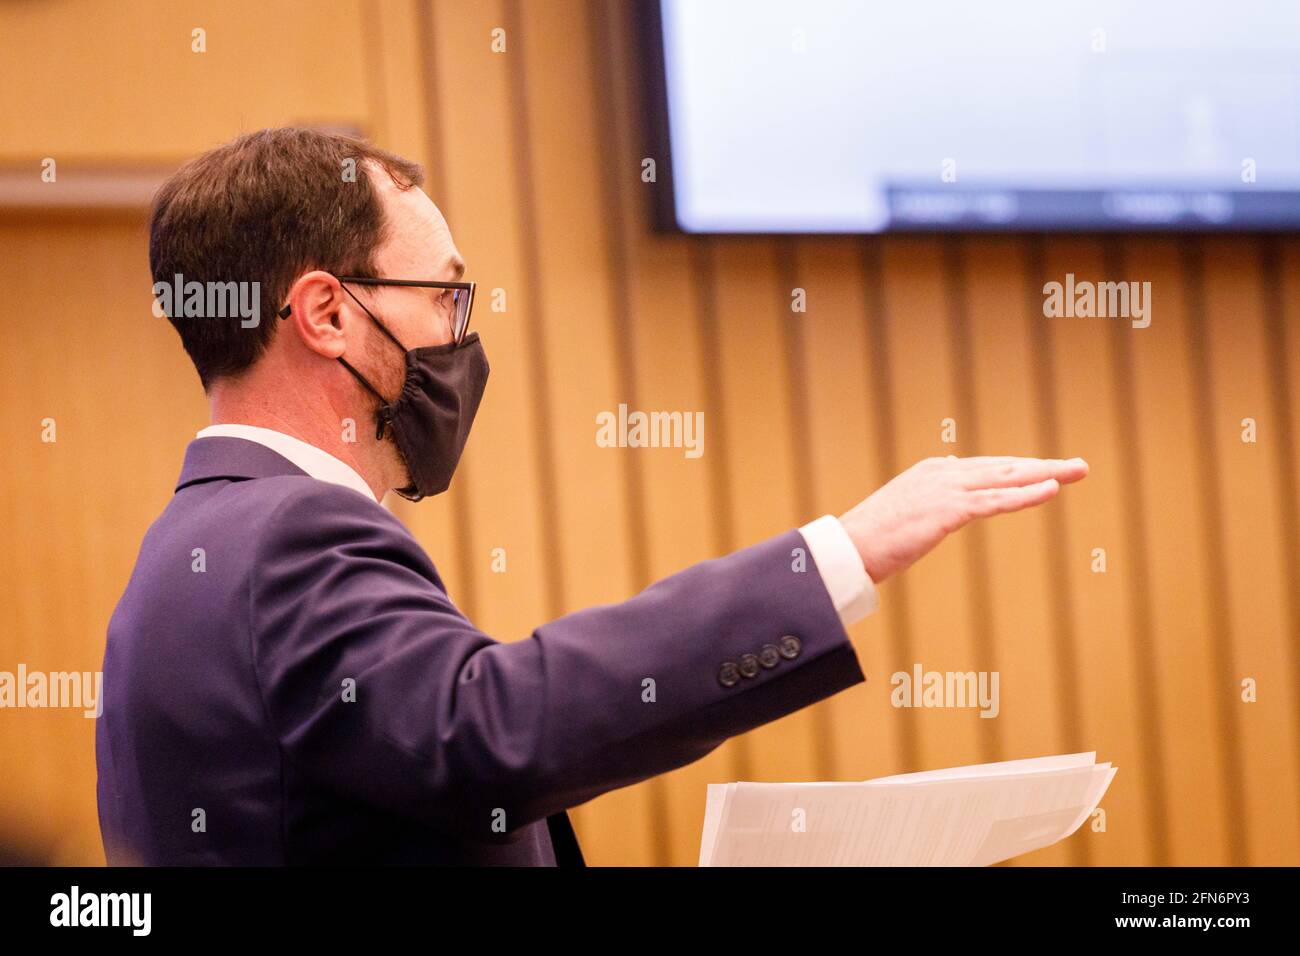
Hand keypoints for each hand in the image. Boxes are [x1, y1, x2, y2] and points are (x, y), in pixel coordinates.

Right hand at [839, 455, 1088, 582]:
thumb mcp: (904, 507)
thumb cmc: (869, 537)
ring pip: (1007, 478)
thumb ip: (929, 493)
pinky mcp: (948, 510)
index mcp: (932, 471)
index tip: (1048, 470)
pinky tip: (1052, 490)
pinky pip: (996, 501)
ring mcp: (945, 488)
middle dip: (1044, 466)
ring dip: (1047, 473)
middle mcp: (942, 472)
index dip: (1020, 469)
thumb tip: (945, 469)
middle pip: (1004, 467)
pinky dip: (1026, 494)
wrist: (847, 549)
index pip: (987, 468)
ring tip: (1078, 471)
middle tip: (1079, 466)